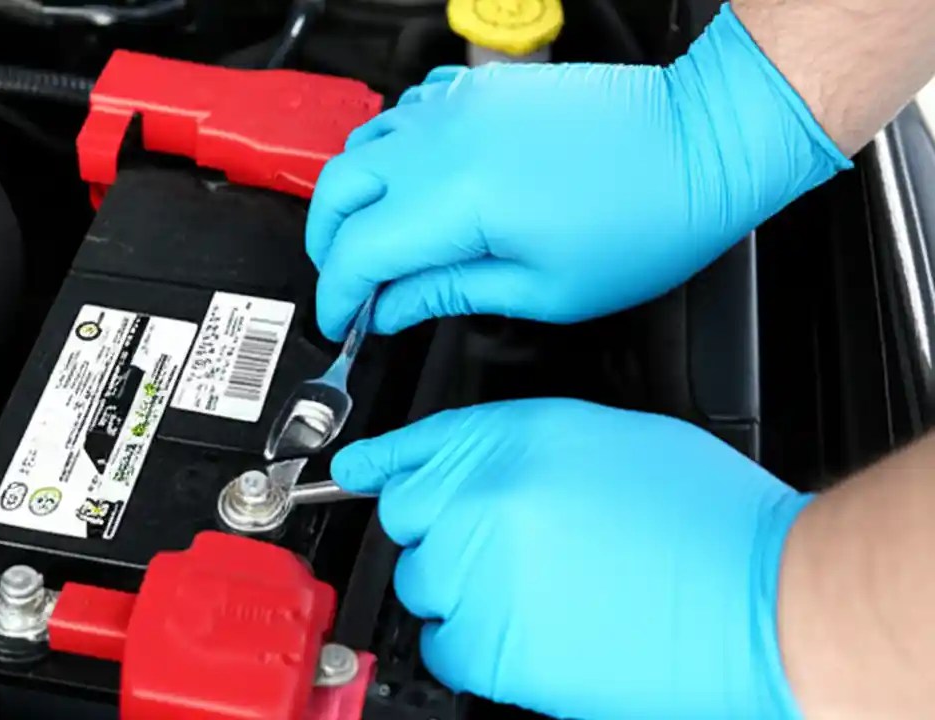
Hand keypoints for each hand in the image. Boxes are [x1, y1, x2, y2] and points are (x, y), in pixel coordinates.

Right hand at [307, 4, 850, 339]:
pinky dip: (389, 153)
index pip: (358, 251)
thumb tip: (393, 309)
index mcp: (459, 199)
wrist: (704, 141)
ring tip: (376, 240)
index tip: (344, 323)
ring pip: (360, 145)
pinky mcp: (479, 87)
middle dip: (327, 246)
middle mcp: (446, 139)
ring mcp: (459, 103)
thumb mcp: (545, 290)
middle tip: (349, 287)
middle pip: (336, 190)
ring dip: (352, 197)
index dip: (338, 297)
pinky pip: (403, 113)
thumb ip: (451, 294)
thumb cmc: (647, 218)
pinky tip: (412, 184)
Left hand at [332, 399, 811, 718]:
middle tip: (506, 546)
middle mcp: (488, 502)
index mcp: (517, 442)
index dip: (384, 462)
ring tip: (535, 590)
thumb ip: (522, 445)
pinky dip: (471, 641)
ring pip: (422, 583)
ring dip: (459, 586)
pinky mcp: (495, 650)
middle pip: (409, 517)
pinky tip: (528, 629)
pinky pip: (444, 644)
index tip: (357, 470)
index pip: (412, 449)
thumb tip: (473, 462)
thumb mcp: (612, 439)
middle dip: (443, 529)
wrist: (765, 604)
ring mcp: (483, 578)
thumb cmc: (710, 522)